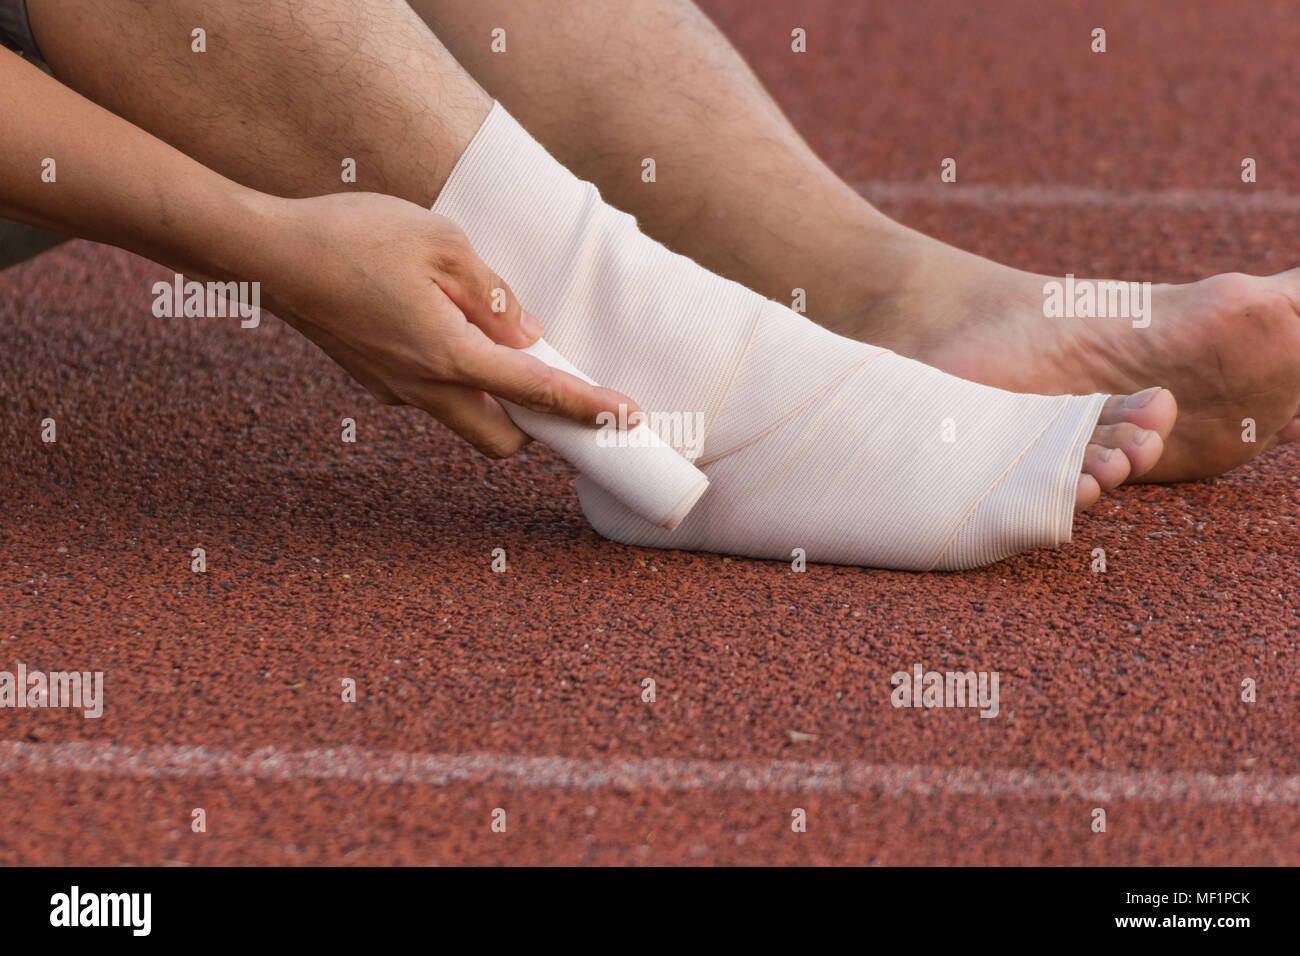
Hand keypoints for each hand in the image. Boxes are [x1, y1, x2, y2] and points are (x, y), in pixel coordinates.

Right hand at [256, 192, 637, 457]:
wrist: (266, 254)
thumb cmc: (354, 237)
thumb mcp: (442, 243)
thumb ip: (495, 295)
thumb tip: (529, 337)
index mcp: (449, 355)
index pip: (536, 393)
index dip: (589, 408)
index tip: (628, 420)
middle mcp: (423, 389)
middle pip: (500, 440)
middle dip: (537, 428)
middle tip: (557, 387)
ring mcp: (394, 391)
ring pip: (464, 418)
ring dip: (495, 397)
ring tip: (490, 335)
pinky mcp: (374, 381)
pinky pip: (432, 393)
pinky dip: (456, 375)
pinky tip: (442, 323)